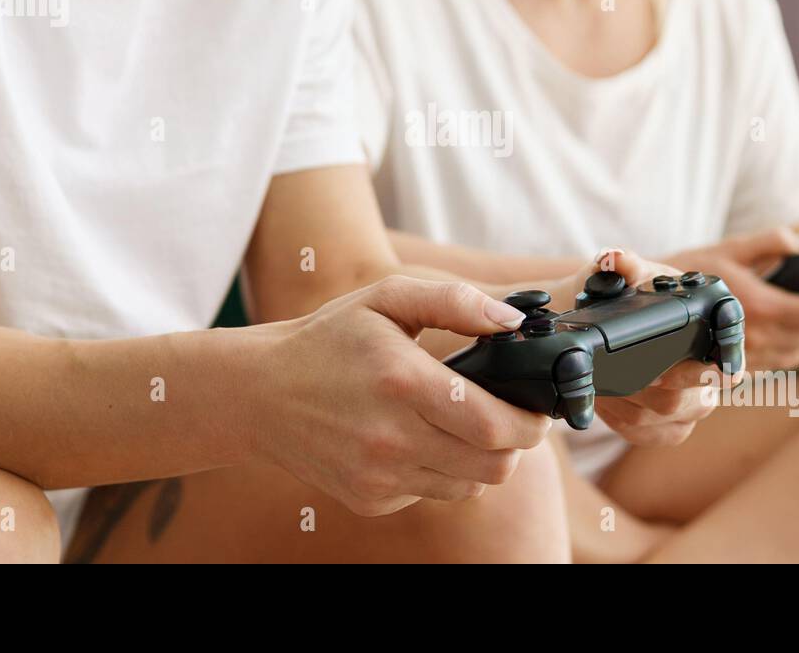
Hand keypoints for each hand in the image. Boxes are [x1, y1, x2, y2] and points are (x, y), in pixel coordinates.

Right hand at [248, 275, 550, 516]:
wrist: (259, 393)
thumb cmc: (330, 338)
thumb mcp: (387, 298)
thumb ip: (455, 302)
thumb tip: (513, 320)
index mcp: (403, 383)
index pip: (495, 427)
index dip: (531, 423)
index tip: (539, 409)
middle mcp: (392, 439)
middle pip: (494, 467)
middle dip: (516, 444)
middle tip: (510, 418)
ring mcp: (379, 476)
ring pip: (469, 487)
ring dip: (481, 460)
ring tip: (464, 425)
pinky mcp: (370, 500)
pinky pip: (432, 493)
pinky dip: (440, 471)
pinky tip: (418, 439)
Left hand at [564, 248, 739, 446]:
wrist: (592, 320)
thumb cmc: (617, 295)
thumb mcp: (621, 274)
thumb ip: (623, 265)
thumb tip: (616, 260)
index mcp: (708, 330)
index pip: (730, 361)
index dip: (714, 372)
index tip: (682, 372)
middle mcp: (710, 370)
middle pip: (696, 399)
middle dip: (654, 387)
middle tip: (621, 374)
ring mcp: (693, 403)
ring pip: (670, 417)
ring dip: (631, 402)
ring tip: (605, 381)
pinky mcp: (670, 427)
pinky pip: (652, 435)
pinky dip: (623, 420)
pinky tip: (606, 401)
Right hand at [664, 229, 798, 370]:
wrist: (649, 301)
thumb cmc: (689, 269)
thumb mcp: (732, 248)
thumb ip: (773, 241)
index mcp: (760, 306)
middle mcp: (755, 338)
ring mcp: (745, 357)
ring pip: (797, 353)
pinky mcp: (735, 368)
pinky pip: (777, 364)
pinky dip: (787, 348)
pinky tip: (780, 331)